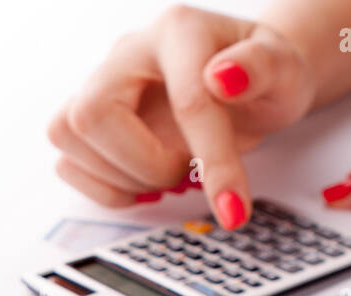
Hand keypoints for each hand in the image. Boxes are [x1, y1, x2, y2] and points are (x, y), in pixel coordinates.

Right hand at [48, 5, 314, 228]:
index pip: (187, 100)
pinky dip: (106, 188)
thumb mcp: (283, 68)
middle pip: (91, 114)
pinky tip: (144, 183)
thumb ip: (261, 67)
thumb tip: (224, 77)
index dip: (214, 161)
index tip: (234, 209)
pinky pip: (68, 162)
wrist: (246, 80)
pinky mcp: (91, 122)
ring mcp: (102, 86)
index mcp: (179, 31)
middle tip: (185, 171)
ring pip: (67, 135)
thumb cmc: (262, 75)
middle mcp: (129, 53)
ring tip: (170, 172)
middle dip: (143, 164)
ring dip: (123, 177)